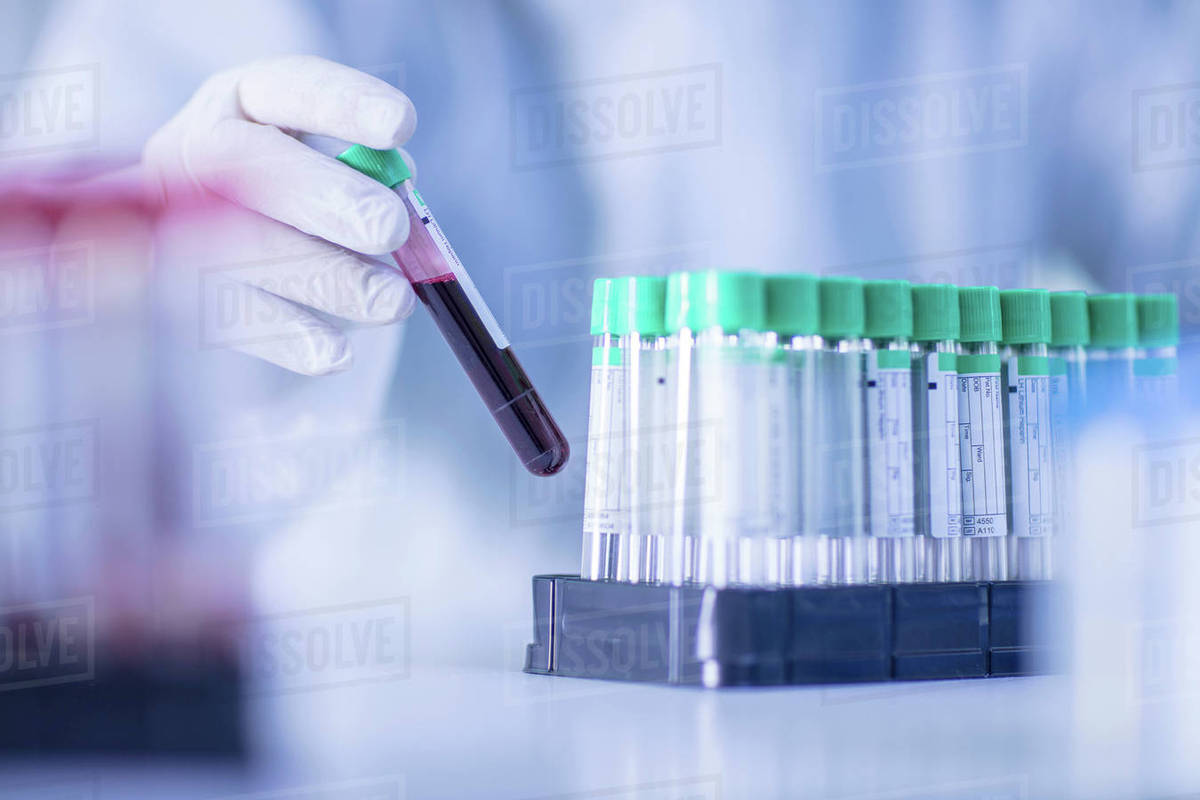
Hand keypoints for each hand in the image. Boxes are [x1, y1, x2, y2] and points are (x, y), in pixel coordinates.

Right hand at [142, 55, 417, 374]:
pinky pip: (231, 317)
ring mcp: (173, 221)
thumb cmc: (299, 194)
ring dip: (327, 278)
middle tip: (390, 228)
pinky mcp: (174, 291)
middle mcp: (194, 150)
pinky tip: (335, 353)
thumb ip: (365, 174)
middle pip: (250, 166)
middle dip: (326, 197)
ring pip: (243, 249)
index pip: (289, 88)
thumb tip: (400, 206)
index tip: (402, 125)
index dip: (343, 103)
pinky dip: (289, 337)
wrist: (205, 241)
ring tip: (393, 302)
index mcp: (240, 102)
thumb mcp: (327, 160)